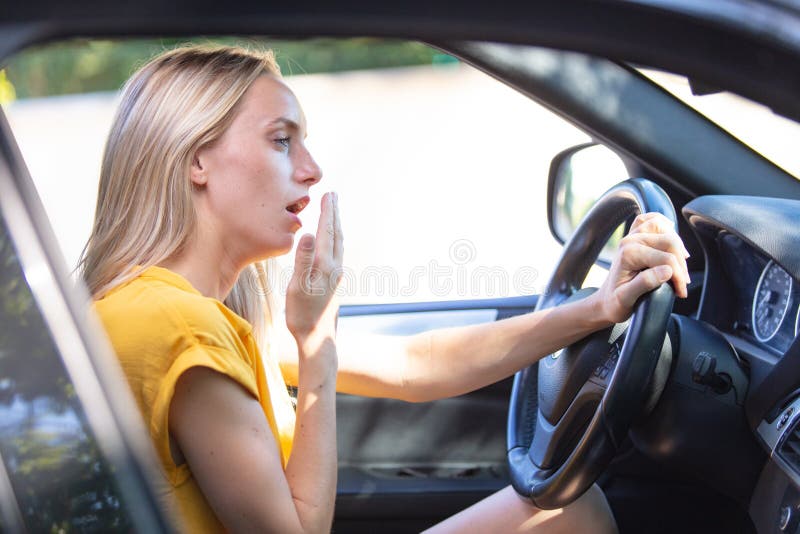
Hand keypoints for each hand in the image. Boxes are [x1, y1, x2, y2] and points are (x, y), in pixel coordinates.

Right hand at [285, 192, 343, 348]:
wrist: (317, 338)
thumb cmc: (303, 314)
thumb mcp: (298, 286)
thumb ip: (303, 259)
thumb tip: (309, 234)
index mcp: (325, 265)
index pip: (326, 232)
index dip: (327, 212)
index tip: (328, 195)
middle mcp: (335, 268)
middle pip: (336, 234)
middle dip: (334, 214)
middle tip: (333, 195)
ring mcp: (336, 275)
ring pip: (338, 243)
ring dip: (335, 225)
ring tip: (333, 212)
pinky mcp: (334, 282)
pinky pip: (336, 252)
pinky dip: (334, 239)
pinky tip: (330, 242)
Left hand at [592, 212, 689, 323]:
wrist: (605, 302)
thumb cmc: (615, 302)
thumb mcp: (627, 298)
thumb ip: (646, 283)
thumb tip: (667, 270)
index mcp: (629, 253)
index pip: (667, 259)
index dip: (679, 276)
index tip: (681, 292)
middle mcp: (630, 240)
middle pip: (671, 242)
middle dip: (681, 264)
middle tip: (682, 284)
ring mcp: (632, 236)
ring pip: (666, 229)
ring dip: (678, 247)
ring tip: (680, 268)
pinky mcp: (635, 236)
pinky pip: (652, 220)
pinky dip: (665, 225)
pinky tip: (671, 235)